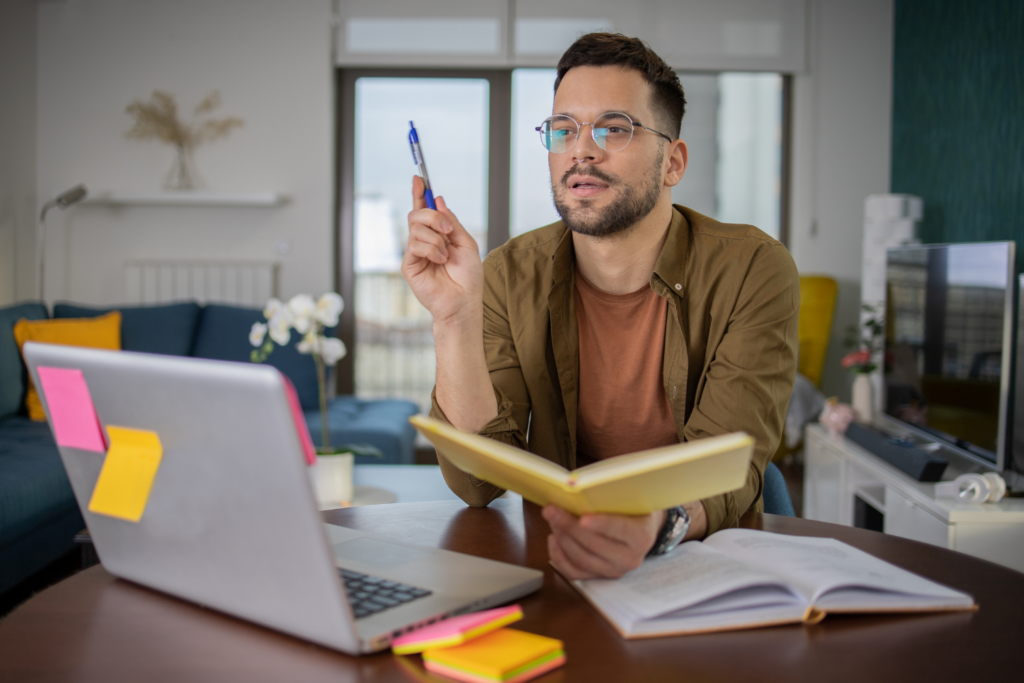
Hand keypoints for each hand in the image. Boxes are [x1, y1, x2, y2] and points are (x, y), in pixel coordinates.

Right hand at [401, 176, 483, 324]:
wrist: (463, 301)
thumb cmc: (467, 277)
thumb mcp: (466, 243)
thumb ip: (451, 222)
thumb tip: (439, 200)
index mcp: (437, 235)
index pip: (424, 210)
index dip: (420, 193)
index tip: (419, 178)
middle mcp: (424, 241)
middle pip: (416, 214)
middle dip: (433, 216)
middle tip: (447, 230)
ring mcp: (415, 253)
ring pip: (416, 228)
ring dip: (436, 239)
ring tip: (445, 256)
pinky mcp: (409, 265)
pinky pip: (415, 245)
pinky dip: (431, 249)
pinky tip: (439, 261)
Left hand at [543, 505, 666, 579]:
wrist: (640, 528)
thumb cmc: (631, 508)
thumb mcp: (629, 497)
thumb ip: (611, 494)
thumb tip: (580, 488)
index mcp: (641, 536)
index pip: (621, 530)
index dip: (601, 524)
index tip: (583, 518)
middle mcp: (629, 558)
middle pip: (595, 545)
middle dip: (569, 526)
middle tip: (552, 510)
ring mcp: (613, 570)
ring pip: (581, 559)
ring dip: (562, 537)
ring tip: (551, 519)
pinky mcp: (598, 576)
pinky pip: (573, 572)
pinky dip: (558, 556)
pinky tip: (553, 538)